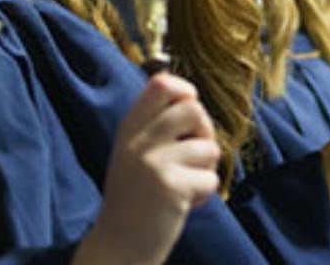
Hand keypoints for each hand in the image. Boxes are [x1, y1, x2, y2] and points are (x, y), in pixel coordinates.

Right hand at [77, 74, 219, 264]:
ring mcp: (153, 163)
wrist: (119, 245)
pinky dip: (205, 194)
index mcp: (129, 128)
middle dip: (205, 132)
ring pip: (208, 147)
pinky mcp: (170, 187)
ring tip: (186, 183)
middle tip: (195, 154)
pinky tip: (184, 203)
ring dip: (206, 168)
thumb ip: (154, 127)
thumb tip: (193, 100)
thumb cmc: (135, 199)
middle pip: (194, 109)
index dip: (186, 91)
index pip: (162, 84)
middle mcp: (139, 141)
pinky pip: (210, 179)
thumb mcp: (132, 153)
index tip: (188, 114)